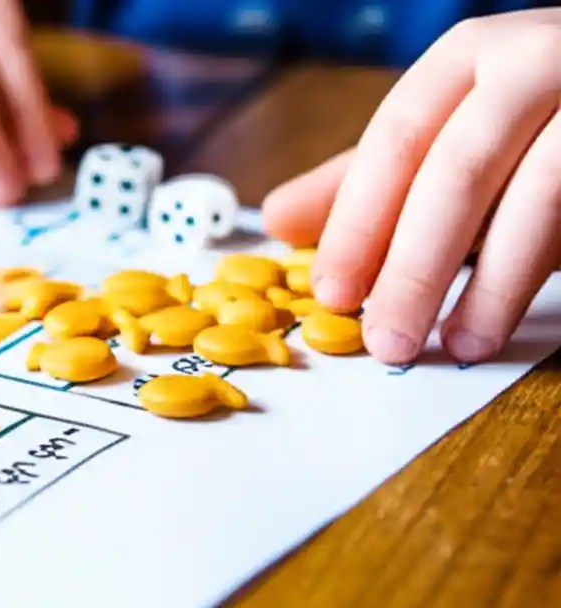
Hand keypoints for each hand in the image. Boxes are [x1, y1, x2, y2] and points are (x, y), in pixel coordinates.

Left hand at [261, 9, 560, 364]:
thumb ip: (369, 181)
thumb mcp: (446, 139)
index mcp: (467, 58)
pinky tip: (515, 319)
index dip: (359, 223)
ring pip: (540, 197)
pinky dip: (545, 269)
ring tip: (461, 345)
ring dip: (494, 285)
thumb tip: (278, 219)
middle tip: (387, 339)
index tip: (332, 292)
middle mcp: (533, 63)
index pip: (396, 141)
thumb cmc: (535, 119)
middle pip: (458, 172)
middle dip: (415, 267)